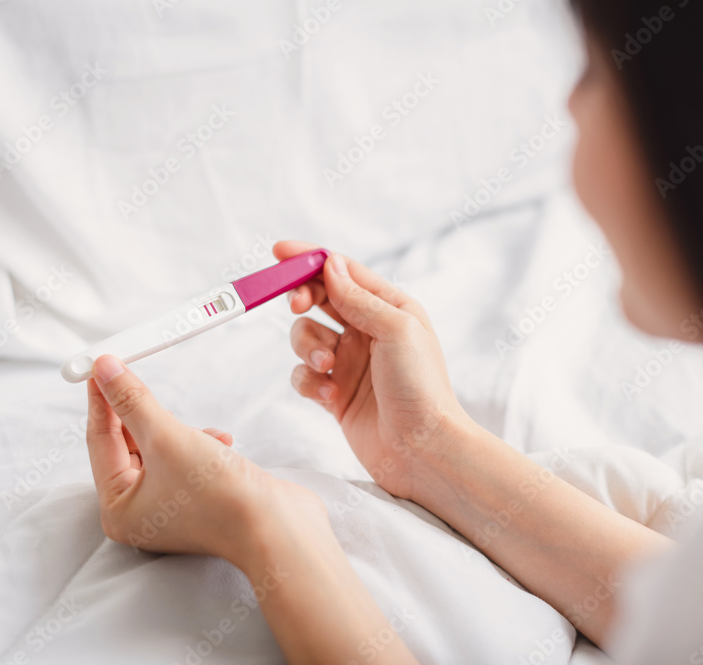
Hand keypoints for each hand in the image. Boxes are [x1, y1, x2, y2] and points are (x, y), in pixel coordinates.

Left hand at [85, 355, 328, 566]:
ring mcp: (172, 507)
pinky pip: (187, 459)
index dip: (102, 399)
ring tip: (204, 433)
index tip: (101, 364)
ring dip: (181, 431)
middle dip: (145, 416)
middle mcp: (140, 512)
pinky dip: (201, 444)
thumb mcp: (167, 438)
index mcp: (118, 509)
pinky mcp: (201, 499)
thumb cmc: (220, 496)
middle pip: (129, 446)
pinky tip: (222, 443)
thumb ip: (132, 401)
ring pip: (161, 450)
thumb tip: (104, 369)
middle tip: (142, 379)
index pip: (100, 442)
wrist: (279, 528)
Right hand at [275, 241, 469, 499]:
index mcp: (390, 308)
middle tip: (299, 306)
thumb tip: (329, 264)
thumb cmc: (421, 388)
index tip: (279, 252)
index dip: (310, 259)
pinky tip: (330, 398)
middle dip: (302, 299)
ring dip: (308, 348)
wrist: (423, 450)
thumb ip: (358, 298)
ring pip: (305, 337)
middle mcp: (368, 331)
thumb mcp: (395, 330)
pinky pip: (303, 376)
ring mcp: (350, 363)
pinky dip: (308, 383)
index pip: (343, 272)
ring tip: (327, 368)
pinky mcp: (336, 394)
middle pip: (319, 299)